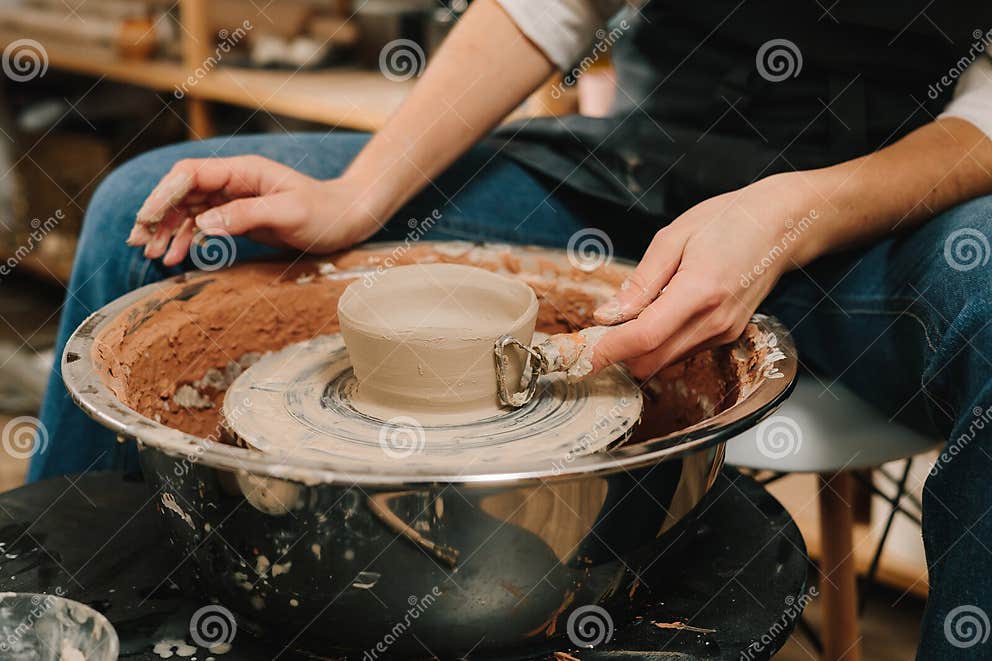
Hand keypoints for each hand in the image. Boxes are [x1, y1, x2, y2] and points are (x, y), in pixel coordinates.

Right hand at [127, 156, 382, 265]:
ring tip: (152, 255)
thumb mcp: (289, 213)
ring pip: (189, 211)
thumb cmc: (325, 213)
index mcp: (243, 171)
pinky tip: (176, 257)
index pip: (191, 174)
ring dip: (168, 231)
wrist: (348, 220)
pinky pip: (205, 226)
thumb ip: (247, 216)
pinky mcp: (241, 219)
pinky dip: (187, 240)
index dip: (165, 194)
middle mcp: (235, 182)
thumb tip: (204, 225)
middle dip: (158, 215)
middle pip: (182, 193)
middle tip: (139, 243)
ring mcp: (236, 200)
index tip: (148, 219)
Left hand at [590, 174, 821, 378]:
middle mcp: (715, 321)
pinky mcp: (726, 337)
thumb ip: (640, 282)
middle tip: (597, 333)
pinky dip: (660, 344)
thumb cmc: (728, 221)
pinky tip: (656, 315)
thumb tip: (607, 316)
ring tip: (628, 318)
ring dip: (639, 350)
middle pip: (651, 361)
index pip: (645, 336)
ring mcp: (724, 333)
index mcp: (700, 290)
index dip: (610, 350)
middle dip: (619, 354)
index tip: (584, 356)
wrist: (782, 226)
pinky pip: (681, 352)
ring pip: (665, 362)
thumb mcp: (674, 238)